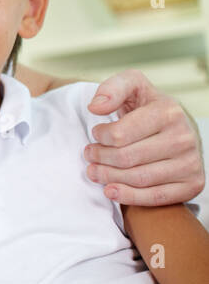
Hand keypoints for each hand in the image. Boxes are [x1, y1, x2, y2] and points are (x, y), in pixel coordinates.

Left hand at [86, 70, 204, 205]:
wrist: (177, 129)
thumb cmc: (148, 107)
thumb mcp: (133, 86)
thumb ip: (112, 88)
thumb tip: (95, 107)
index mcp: (169, 111)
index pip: (120, 134)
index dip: (100, 137)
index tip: (95, 136)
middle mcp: (184, 137)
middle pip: (127, 158)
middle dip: (100, 158)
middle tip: (89, 156)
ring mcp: (191, 163)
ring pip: (139, 179)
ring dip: (109, 178)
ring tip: (95, 172)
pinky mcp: (193, 184)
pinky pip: (156, 197)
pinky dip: (129, 197)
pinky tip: (111, 191)